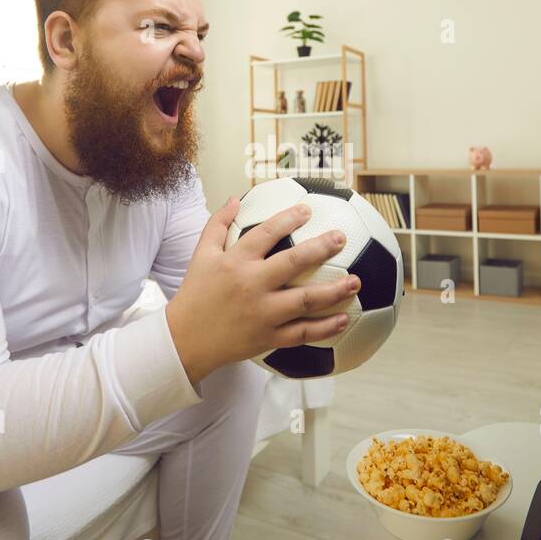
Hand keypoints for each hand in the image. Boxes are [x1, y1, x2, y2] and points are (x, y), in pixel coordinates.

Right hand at [166, 196, 358, 382]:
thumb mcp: (201, 255)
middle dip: (321, 248)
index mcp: (236, 262)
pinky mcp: (268, 337)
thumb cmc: (195, 293)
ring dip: (334, 291)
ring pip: (305, 300)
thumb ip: (218, 224)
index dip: (288, 218)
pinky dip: (325, 328)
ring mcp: (263, 314)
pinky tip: (344, 319)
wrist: (185, 340)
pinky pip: (302, 333)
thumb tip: (235, 199)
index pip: (266, 233)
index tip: (307, 209)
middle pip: (293, 263)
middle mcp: (252, 286)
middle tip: (342, 238)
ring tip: (356, 282)